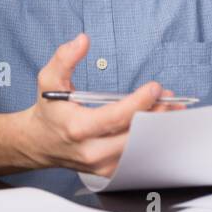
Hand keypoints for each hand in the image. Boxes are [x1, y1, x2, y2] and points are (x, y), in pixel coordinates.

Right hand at [19, 33, 183, 175]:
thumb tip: (83, 40)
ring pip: (140, 148)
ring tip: (172, 108)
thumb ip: (65, 58)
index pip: (116, 118)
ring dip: (158, 127)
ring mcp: (101, 165)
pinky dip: (151, 138)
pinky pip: (137, 156)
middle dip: (156, 114)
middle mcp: (91, 151)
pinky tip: (160, 123)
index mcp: (77, 128)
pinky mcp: (109, 171)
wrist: (39, 142)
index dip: (139, 102)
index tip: (154, 87)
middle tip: (169, 97)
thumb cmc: (49, 110)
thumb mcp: (49, 79)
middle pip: (134, 135)